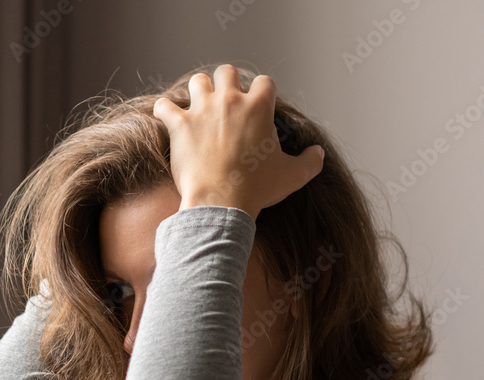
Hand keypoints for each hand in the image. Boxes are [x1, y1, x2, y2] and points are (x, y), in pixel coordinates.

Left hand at [153, 64, 324, 219]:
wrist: (221, 202)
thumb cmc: (257, 189)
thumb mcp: (292, 176)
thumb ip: (310, 162)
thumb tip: (318, 154)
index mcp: (259, 107)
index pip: (264, 82)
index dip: (262, 92)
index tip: (258, 106)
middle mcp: (230, 101)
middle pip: (227, 72)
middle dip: (227, 83)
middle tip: (225, 102)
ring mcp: (202, 110)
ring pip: (197, 81)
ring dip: (198, 91)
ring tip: (199, 107)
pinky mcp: (179, 125)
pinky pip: (165, 105)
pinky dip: (165, 110)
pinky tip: (168, 118)